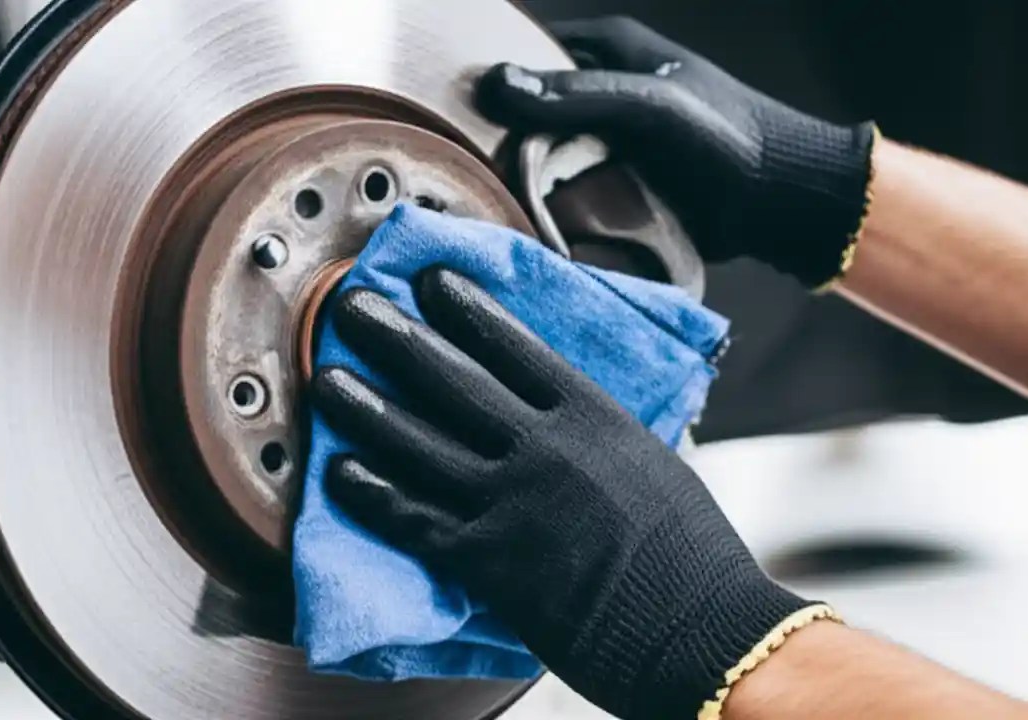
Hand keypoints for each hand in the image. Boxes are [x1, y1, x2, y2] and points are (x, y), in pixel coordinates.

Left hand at [311, 268, 810, 719]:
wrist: (699, 629)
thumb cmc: (689, 551)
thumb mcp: (653, 461)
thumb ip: (600, 429)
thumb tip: (567, 406)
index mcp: (592, 415)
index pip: (513, 345)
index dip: (463, 308)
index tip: (429, 280)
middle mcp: (544, 448)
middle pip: (451, 379)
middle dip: (394, 337)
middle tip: (353, 308)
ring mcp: (510, 503)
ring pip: (418, 442)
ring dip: (365, 407)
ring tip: (328, 380)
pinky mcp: (488, 562)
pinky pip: (415, 518)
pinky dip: (373, 494)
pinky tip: (340, 472)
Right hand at [476, 16, 876, 287]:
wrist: (781, 202)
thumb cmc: (728, 140)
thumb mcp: (650, 107)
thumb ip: (577, 96)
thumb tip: (494, 84)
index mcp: (608, 48)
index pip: (528, 51)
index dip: (492, 78)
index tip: (454, 113)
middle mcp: (604, 87)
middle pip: (530, 107)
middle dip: (502, 135)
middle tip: (469, 168)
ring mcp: (610, 136)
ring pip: (544, 151)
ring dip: (523, 175)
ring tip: (490, 200)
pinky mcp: (619, 179)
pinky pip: (570, 186)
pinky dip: (552, 201)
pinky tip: (527, 221)